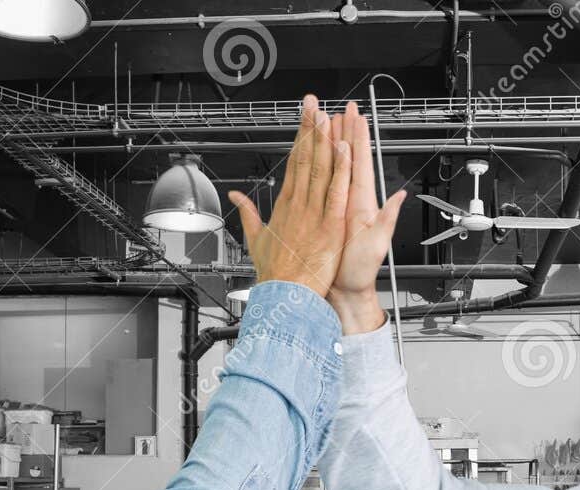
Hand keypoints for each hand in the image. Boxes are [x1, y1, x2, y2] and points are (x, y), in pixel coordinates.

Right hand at [228, 95, 350, 299]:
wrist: (284, 297)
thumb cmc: (274, 274)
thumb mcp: (255, 239)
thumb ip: (248, 213)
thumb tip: (235, 196)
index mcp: (284, 206)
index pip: (294, 164)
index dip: (300, 139)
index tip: (304, 119)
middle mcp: (298, 205)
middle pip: (305, 159)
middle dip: (309, 129)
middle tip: (313, 102)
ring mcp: (314, 214)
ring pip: (321, 171)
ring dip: (325, 142)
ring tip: (328, 116)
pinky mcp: (329, 226)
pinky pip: (337, 193)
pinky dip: (341, 171)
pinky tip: (345, 150)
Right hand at [328, 102, 406, 334]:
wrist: (344, 291)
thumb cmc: (359, 273)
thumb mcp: (378, 245)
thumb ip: (389, 219)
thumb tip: (401, 196)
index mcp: (361, 204)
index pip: (361, 163)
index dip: (358, 138)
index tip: (356, 116)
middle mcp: (349, 202)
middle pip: (347, 160)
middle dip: (344, 132)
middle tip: (339, 108)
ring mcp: (337, 208)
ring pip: (334, 169)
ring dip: (331, 144)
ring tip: (328, 122)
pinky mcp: (326, 217)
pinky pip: (322, 188)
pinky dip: (319, 170)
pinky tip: (315, 158)